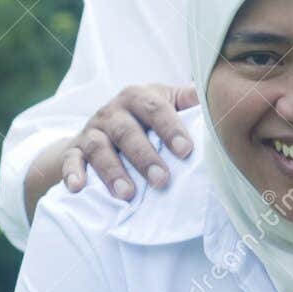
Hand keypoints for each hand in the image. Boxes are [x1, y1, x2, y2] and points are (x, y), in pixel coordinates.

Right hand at [61, 82, 198, 199]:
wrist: (99, 131)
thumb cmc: (143, 121)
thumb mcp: (165, 104)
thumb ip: (189, 103)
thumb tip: (221, 100)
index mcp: (139, 97)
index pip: (156, 108)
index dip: (170, 128)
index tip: (186, 151)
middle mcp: (113, 111)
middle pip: (127, 131)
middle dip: (145, 157)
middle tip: (161, 181)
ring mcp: (92, 131)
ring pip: (100, 149)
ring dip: (113, 172)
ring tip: (128, 194)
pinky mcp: (74, 150)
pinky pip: (71, 161)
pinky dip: (73, 173)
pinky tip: (78, 188)